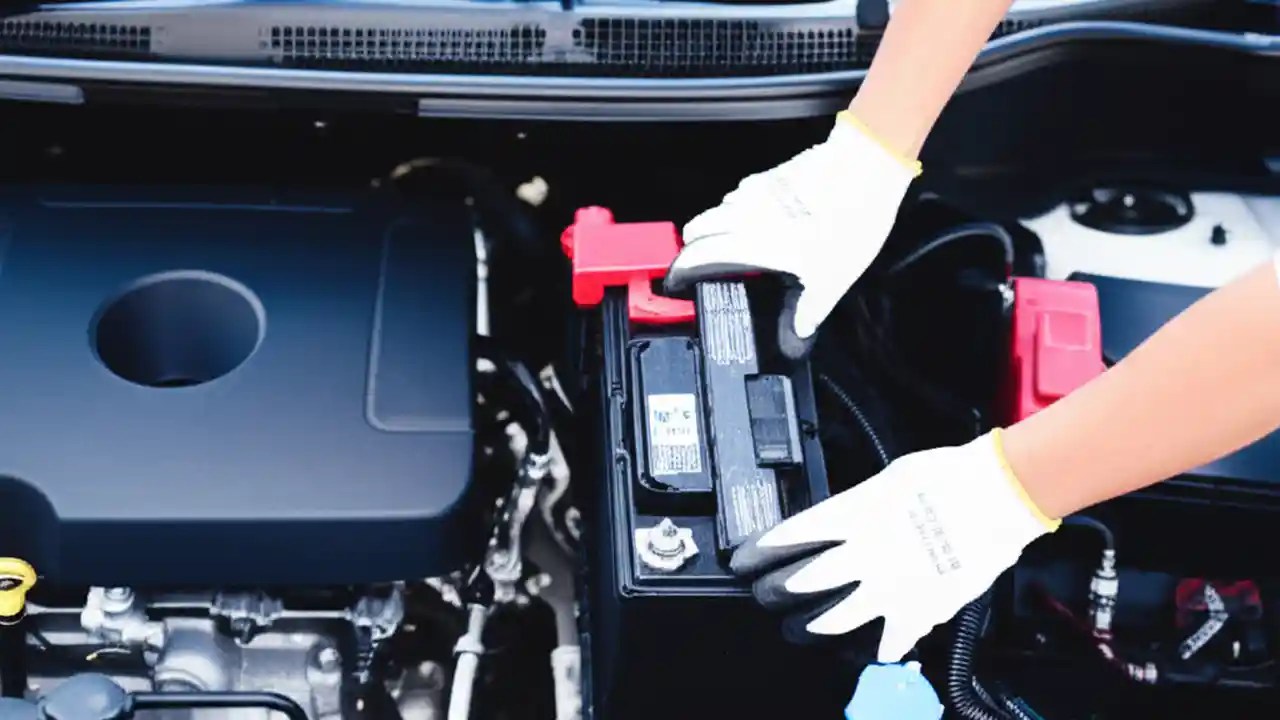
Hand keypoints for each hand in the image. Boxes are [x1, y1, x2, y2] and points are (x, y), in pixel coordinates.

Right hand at [664, 112, 920, 357]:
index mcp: (750, 241)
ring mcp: (758, 189)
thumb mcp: (832, 279)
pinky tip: (764, 214)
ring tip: (733, 240)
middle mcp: (745, 212)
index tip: (679, 281)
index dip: (682, 269)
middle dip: (693, 245)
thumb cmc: (847, 221)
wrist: (866, 168)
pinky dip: (743, 206)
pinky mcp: (775, 173)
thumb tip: (800, 330)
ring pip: (721, 206)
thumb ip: (810, 309)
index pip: (697, 254)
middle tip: (700, 261)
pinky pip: (746, 191)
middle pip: (698, 226)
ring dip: (719, 223)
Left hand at [730, 430, 1058, 661]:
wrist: (1000, 491)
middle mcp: (867, 552)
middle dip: (774, 591)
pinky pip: (891, 641)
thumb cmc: (950, 474)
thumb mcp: (888, 477)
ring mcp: (893, 584)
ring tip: (797, 628)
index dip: (761, 551)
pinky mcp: (923, 607)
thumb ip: (857, 504)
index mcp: (855, 514)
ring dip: (810, 626)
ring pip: (835, 619)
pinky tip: (867, 651)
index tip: (743, 560)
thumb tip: (839, 520)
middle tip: (764, 595)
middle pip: (802, 581)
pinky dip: (876, 650)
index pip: (792, 536)